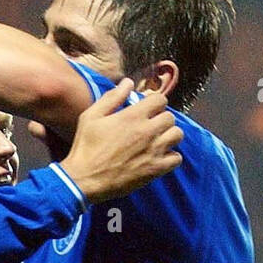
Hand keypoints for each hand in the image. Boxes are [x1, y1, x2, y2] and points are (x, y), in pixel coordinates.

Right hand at [57, 80, 182, 203]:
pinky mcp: (155, 169)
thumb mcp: (91, 117)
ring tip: (158, 140)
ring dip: (169, 135)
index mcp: (132, 116)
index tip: (147, 109)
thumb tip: (128, 82)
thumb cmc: (86, 147)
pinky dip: (171, 156)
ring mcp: (153, 151)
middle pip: (170, 117)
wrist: (85, 180)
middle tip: (151, 126)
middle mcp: (147, 131)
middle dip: (162, 118)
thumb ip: (112, 98)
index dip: (154, 103)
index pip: (160, 99)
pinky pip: (177, 158)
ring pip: (177, 135)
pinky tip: (159, 157)